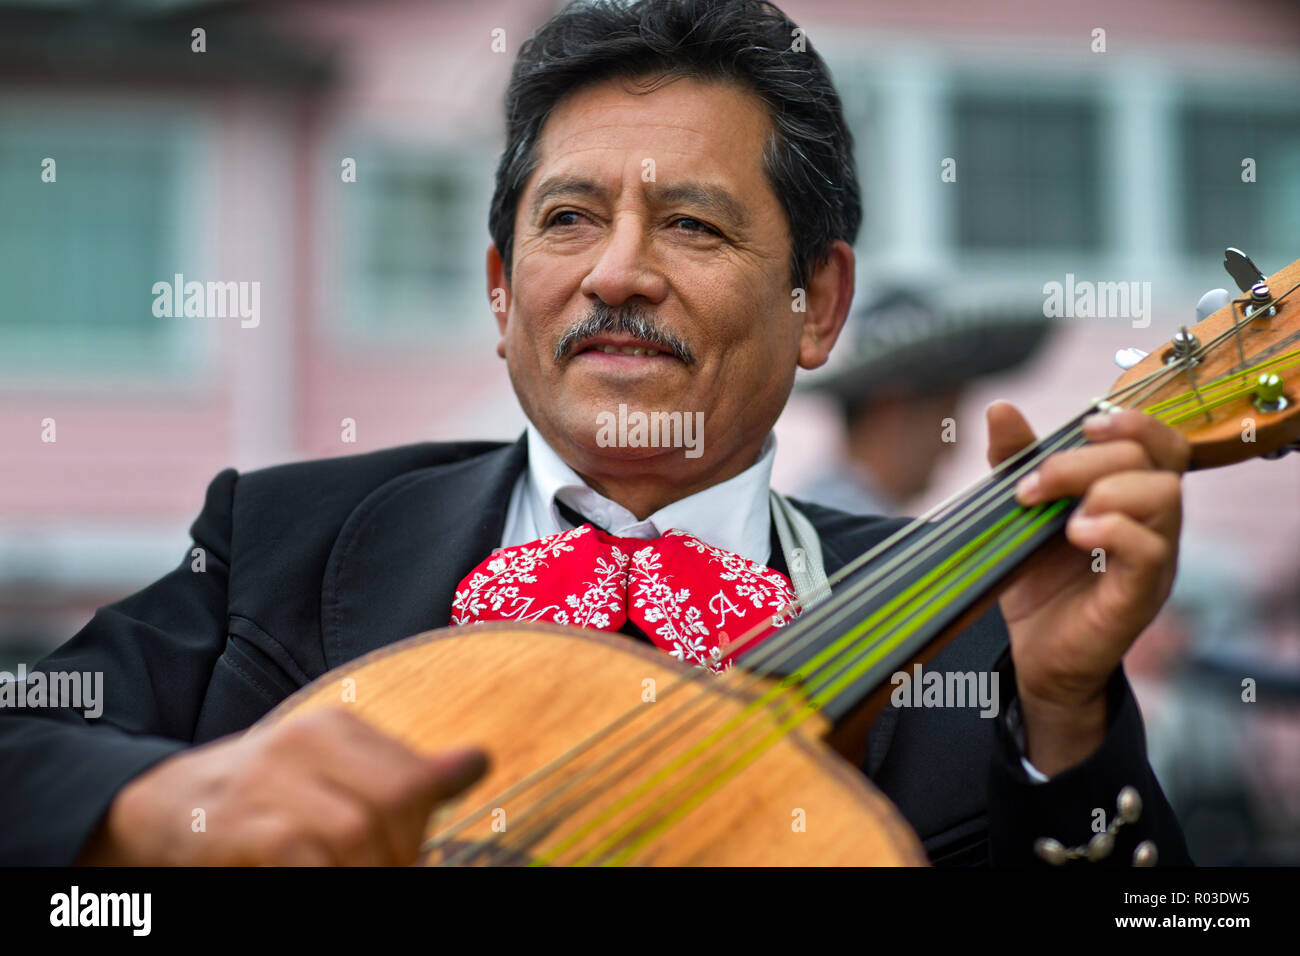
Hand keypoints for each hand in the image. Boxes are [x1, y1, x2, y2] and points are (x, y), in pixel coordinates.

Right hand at [78, 709, 487, 864]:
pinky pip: (307, 858)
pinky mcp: (244, 823)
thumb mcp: (328, 774)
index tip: (411, 849)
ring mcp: (272, 779)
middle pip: (396, 801)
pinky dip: (326, 877)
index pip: (415, 776)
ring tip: (346, 875)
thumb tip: (478, 760)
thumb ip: (396, 774)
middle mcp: (306, 740)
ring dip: (366, 870)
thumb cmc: (258, 801)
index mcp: (336, 727)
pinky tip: (316, 877)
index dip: (423, 824)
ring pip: (359, 833)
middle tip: (385, 870)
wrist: (153, 809)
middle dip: (401, 849)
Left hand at [985, 401, 1188, 776]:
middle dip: (1084, 460)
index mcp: (1132, 496)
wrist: (1035, 655)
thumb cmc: (1036, 580)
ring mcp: (1154, 559)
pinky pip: (1150, 549)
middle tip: (1031, 488)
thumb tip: (1001, 408)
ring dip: (1103, 489)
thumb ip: (1015, 461)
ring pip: (1163, 496)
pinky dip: (1112, 530)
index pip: (1162, 441)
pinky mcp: (1140, 595)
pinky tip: (1076, 536)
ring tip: (1057, 517)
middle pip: (1152, 459)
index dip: (1133, 422)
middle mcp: (1154, 523)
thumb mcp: (1019, 513)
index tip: (1083, 426)